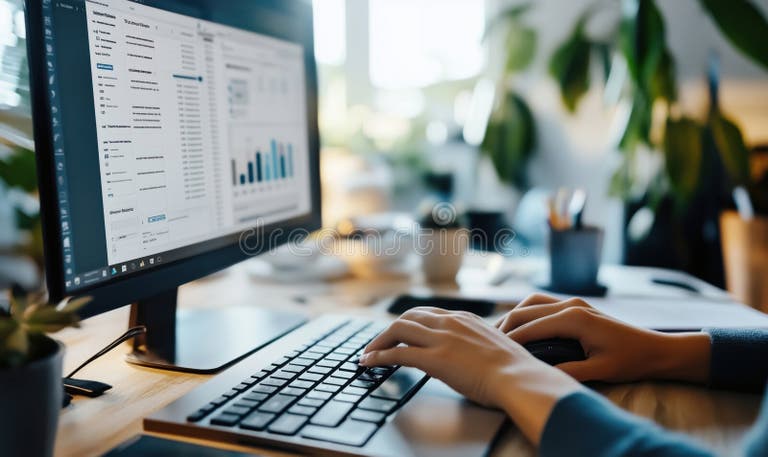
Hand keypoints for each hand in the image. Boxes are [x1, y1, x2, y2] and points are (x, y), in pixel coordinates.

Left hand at [360, 307, 583, 443]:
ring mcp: (441, 339)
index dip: (410, 322)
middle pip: (409, 317)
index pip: (428, 313)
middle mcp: (450, 322)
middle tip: (379, 343)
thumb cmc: (514, 369)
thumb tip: (472, 354)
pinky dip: (379, 356)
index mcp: (465, 318)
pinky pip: (398, 353)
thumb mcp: (495, 345)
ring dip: (379, 341)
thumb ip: (477, 344)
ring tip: (369, 353)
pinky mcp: (434, 359)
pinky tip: (370, 363)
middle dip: (390, 330)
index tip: (401, 332)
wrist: (519, 377)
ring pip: (399, 330)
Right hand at [496, 294, 711, 383]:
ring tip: (500, 334)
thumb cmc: (630, 360)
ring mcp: (574, 303)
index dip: (510, 338)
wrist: (656, 349)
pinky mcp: (577, 306)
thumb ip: (569, 371)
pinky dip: (528, 312)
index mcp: (575, 319)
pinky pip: (544, 304)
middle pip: (527, 309)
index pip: (532, 326)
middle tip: (487, 341)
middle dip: (506, 324)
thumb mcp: (600, 371)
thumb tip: (540, 375)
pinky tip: (521, 326)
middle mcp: (571, 305)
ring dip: (515, 315)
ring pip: (533, 302)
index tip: (492, 349)